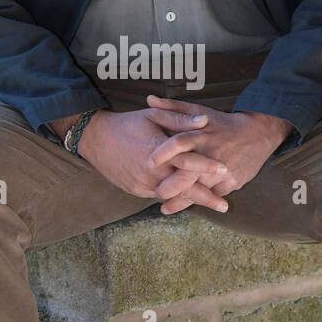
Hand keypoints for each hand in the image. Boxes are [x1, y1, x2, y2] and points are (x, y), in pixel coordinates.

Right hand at [76, 107, 232, 211]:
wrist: (96, 139)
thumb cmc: (128, 124)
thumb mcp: (154, 116)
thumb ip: (180, 120)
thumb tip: (205, 121)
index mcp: (158, 151)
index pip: (187, 161)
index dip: (207, 166)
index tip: (225, 170)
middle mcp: (151, 172)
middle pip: (183, 188)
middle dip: (206, 198)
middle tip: (225, 205)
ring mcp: (142, 184)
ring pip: (171, 196)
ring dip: (191, 201)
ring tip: (211, 205)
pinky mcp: (135, 190)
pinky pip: (158, 195)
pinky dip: (173, 197)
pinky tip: (187, 200)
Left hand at [143, 95, 292, 214]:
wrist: (258, 134)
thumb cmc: (222, 123)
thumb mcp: (200, 111)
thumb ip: (173, 107)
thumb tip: (149, 99)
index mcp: (201, 134)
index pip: (179, 143)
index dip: (163, 153)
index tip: (150, 162)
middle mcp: (211, 154)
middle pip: (186, 175)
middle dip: (169, 187)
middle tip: (157, 192)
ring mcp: (223, 171)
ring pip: (198, 191)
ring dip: (181, 201)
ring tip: (165, 208)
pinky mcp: (232, 183)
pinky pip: (212, 195)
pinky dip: (199, 200)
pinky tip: (187, 205)